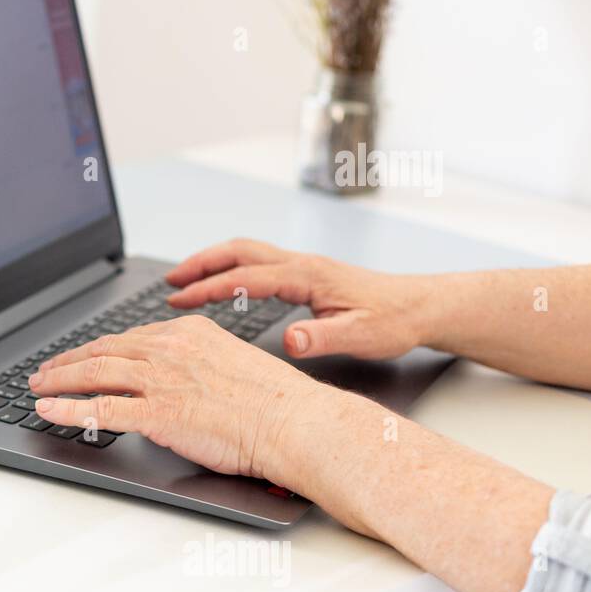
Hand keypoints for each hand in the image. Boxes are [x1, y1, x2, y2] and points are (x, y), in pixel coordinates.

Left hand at [28, 315, 329, 481]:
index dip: (96, 348)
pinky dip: (67, 409)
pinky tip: (48, 411)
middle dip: (67, 361)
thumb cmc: (274, 402)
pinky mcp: (159, 412)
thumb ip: (195, 362)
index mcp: (187, 332)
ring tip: (37, 388)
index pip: (128, 336)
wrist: (295, 423)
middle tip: (45, 371)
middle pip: (103, 350)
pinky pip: (100, 409)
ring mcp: (162, 379)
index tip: (79, 356)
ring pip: (94, 373)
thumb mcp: (229, 362)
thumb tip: (173, 377)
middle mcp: (170, 348)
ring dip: (58, 381)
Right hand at [165, 238, 429, 359]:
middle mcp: (301, 264)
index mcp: (307, 276)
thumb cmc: (394, 320)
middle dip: (199, 264)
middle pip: (238, 252)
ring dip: (212, 262)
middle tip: (169, 282)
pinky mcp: (306, 273)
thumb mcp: (361, 335)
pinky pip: (257, 262)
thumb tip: (291, 339)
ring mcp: (303, 266)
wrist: (421, 307)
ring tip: (184, 280)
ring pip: (246, 253)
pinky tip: (223, 284)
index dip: (208, 288)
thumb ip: (323, 337)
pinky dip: (230, 267)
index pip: (245, 277)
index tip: (180, 299)